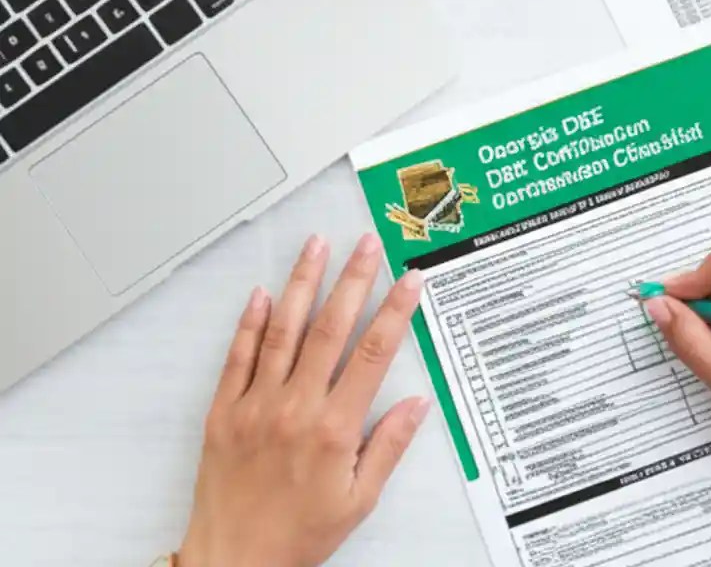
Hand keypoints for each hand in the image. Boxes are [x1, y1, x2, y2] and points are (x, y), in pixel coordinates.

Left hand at [180, 234, 428, 566]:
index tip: (409, 281)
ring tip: (316, 246)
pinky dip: (250, 322)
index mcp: (335, 428)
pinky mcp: (224, 412)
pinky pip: (238, 357)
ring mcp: (256, 405)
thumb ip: (388, 446)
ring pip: (283, 331)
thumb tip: (416, 404)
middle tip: (366, 244)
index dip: (395, 311)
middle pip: (330, 329)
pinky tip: (262, 294)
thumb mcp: (359, 499)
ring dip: (302, 284)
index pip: (373, 354)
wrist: (235, 560)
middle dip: (352, 280)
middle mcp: (295, 408)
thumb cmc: (298, 535)